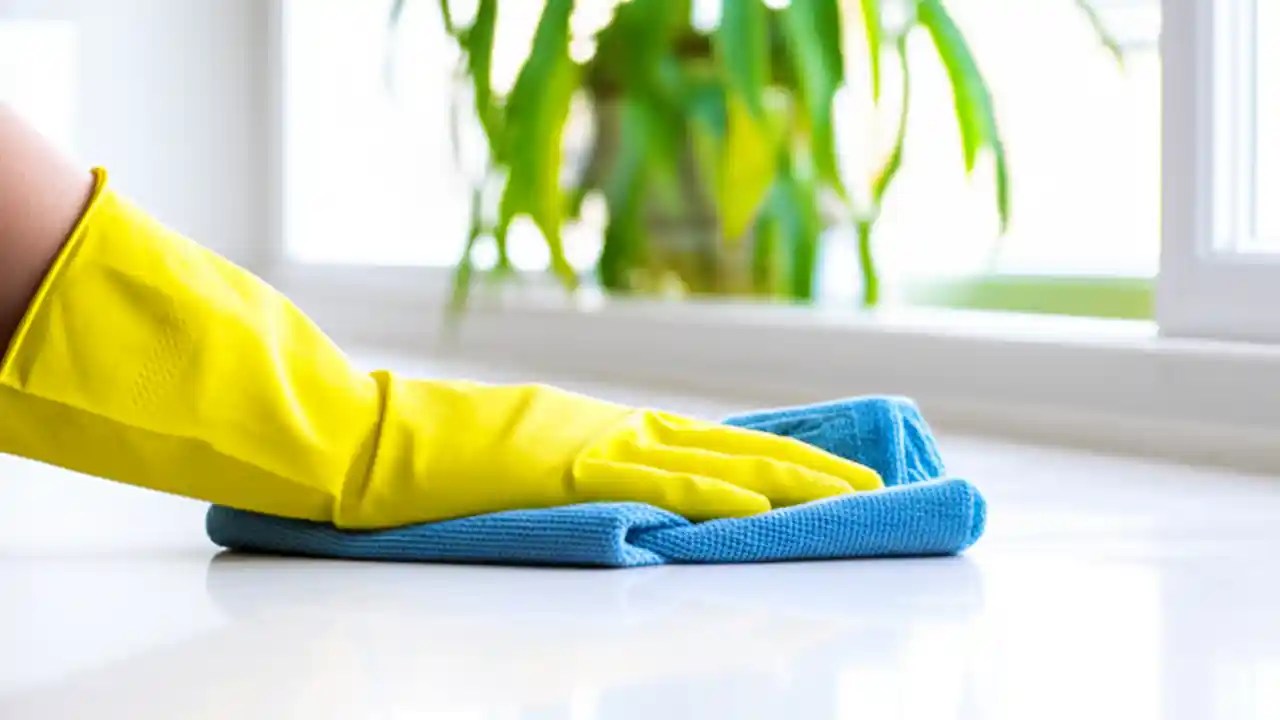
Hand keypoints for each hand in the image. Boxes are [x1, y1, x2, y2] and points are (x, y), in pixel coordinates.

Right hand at [338, 377, 882, 527]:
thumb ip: (586, 472)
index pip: (714, 443)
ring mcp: (598, 444)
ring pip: (713, 459)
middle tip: (869, 481)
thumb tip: (634, 503)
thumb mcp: (530, 459)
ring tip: (847, 495)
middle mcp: (619, 428)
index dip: (777, 456)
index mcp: (610, 428)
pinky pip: (655, 484)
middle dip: (807, 466)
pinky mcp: (570, 468)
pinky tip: (759, 506)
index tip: (827, 471)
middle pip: (733, 444)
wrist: (380, 437)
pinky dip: (712, 494)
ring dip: (786, 479)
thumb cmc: (442, 455)